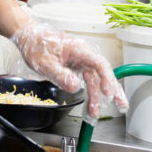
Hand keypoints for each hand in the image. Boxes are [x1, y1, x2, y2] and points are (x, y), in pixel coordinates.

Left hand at [10, 21, 128, 118]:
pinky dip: (92, 93)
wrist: (29, 38)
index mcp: (78, 49)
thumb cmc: (36, 45)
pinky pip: (89, 80)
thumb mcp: (44, 63)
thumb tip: (75, 87)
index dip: (106, 78)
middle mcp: (83, 54)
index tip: (108, 92)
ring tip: (100, 113)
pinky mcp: (78, 66)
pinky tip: (93, 105)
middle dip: (112, 90)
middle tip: (121, 105)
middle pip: (103, 72)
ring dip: (99, 96)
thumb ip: (60, 75)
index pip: (98, 63)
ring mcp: (82, 60)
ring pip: (96, 79)